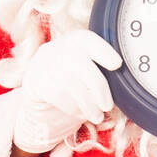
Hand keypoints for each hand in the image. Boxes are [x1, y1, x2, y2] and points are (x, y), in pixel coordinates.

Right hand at [13, 29, 122, 152]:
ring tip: (97, 116)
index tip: (117, 64)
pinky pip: (58, 96)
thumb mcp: (85, 69)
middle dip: (99, 89)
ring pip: (70, 84)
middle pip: (81, 66)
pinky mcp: (34, 82)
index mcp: (75, 40)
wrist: (40, 92)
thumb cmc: (73, 81)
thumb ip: (99, 70)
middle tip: (107, 106)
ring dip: (88, 105)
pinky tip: (80, 113)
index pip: (88, 40)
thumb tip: (121, 83)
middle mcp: (57, 48)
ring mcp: (43, 64)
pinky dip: (73, 107)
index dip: (104, 51)